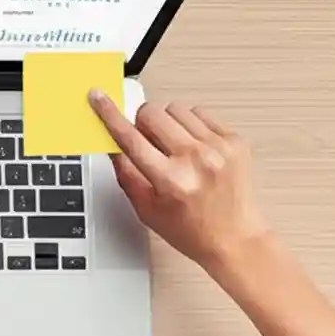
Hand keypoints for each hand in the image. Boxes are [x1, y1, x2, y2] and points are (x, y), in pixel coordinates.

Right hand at [88, 90, 272, 274]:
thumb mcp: (145, 208)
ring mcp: (218, 148)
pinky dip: (191, 125)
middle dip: (142, 123)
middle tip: (149, 143)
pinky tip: (195, 147)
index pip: (130, 137)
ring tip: (176, 148)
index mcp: (170, 180)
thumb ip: (125, 172)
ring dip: (168, 123)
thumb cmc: (191, 229)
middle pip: (152, 113)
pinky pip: (200, 113)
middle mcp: (195, 160)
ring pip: (175, 108)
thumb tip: (111, 141)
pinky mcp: (235, 140)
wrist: (235, 238)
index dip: (109, 114)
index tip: (99, 97)